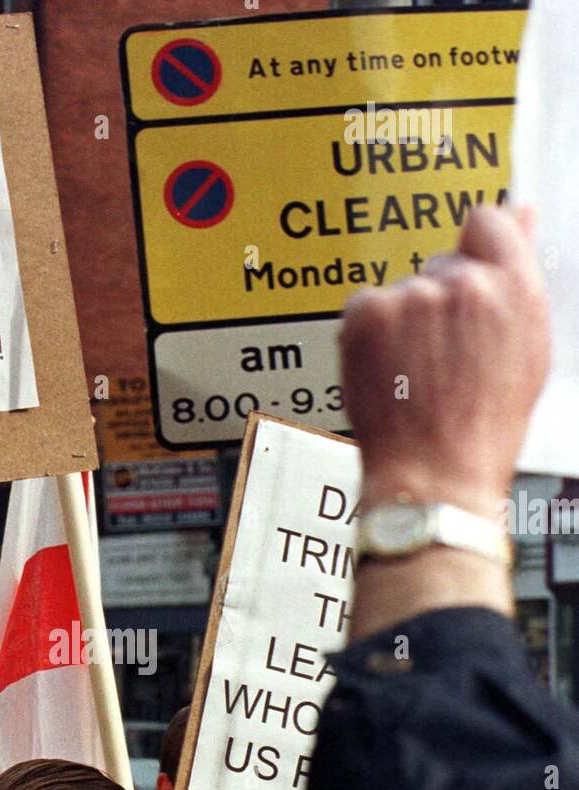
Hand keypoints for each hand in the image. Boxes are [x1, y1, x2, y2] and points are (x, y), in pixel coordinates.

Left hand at [339, 206, 550, 520]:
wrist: (434, 472)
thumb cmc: (482, 424)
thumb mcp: (525, 349)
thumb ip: (518, 277)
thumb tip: (521, 215)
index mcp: (514, 288)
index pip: (488, 221)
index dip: (475, 248)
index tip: (467, 273)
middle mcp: (464, 285)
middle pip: (440, 265)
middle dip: (438, 302)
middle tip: (441, 357)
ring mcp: (412, 298)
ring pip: (402, 292)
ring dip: (403, 323)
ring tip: (416, 375)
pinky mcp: (368, 314)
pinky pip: (365, 308)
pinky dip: (369, 336)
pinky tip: (388, 374)